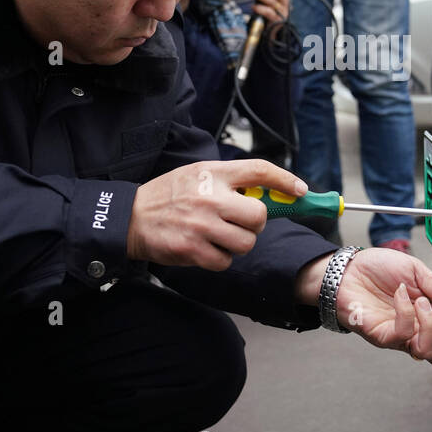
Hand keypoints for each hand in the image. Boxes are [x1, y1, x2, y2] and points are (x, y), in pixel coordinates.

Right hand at [128, 159, 308, 270]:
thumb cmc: (170, 196)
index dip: (285, 180)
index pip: (259, 170)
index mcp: (214, 174)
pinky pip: (225, 261)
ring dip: (238, 244)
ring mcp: (202, 225)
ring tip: (218, 236)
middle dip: (255, 223)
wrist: (130, 218)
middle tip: (239, 223)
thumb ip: (230, 181)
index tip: (301, 191)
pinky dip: (219, 258)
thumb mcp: (198, 175)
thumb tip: (269, 195)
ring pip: (246, 243)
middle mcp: (210, 197)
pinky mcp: (193, 250)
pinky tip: (204, 248)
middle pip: (258, 215)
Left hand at [298, 247, 431, 370]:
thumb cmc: (376, 270)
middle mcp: (417, 330)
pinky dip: (407, 313)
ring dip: (430, 326)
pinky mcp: (382, 335)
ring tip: (420, 301)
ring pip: (427, 352)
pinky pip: (403, 334)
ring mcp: (399, 336)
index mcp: (430, 316)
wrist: (347, 269)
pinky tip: (401, 296)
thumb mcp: (415, 270)